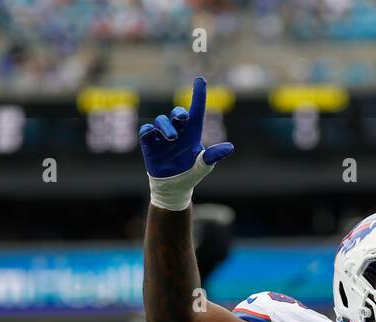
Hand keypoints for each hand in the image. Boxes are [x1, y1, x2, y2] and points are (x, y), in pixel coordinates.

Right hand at [139, 76, 233, 210]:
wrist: (174, 187)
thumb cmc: (191, 173)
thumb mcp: (204, 166)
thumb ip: (213, 156)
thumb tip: (230, 147)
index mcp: (192, 132)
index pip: (196, 110)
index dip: (199, 95)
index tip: (201, 80)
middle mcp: (178, 131)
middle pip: (177, 114)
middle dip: (179, 112)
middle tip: (182, 118)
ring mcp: (162, 136)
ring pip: (161, 121)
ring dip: (165, 126)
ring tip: (172, 138)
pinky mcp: (150, 144)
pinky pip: (146, 131)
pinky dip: (148, 131)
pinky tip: (150, 134)